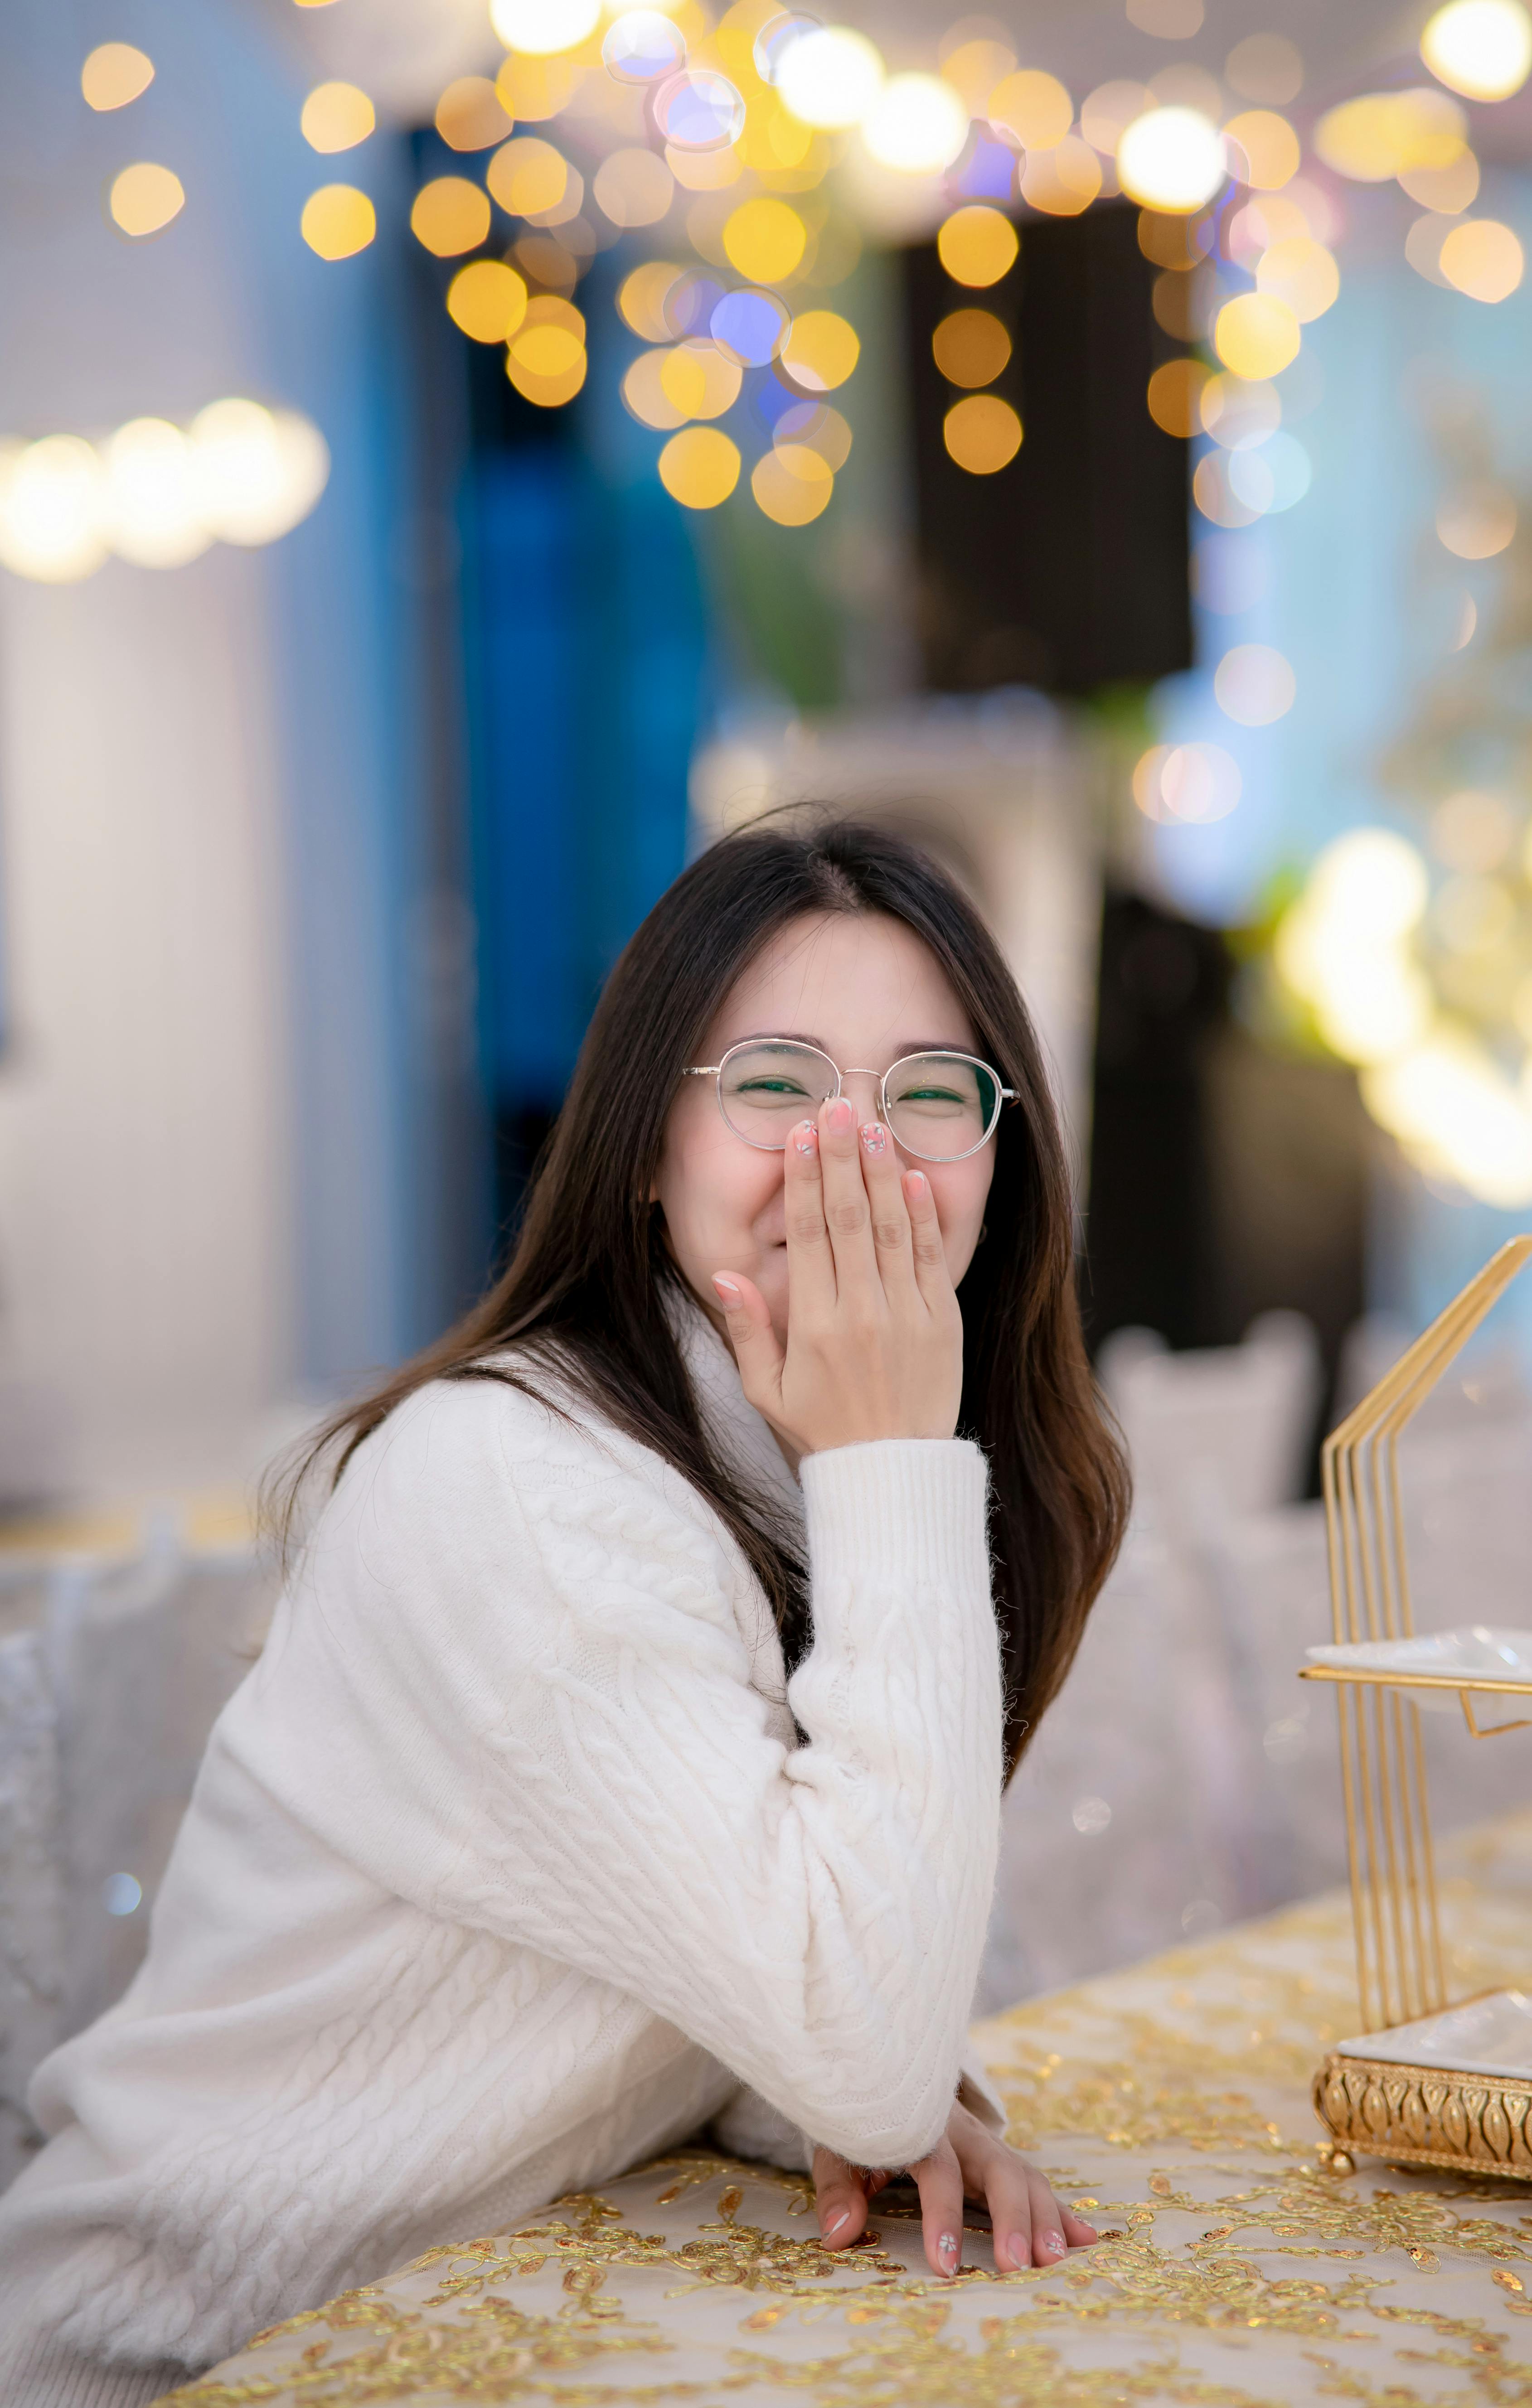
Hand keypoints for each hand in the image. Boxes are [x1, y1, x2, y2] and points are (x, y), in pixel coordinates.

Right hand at [711, 1096, 962, 1457]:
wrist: (892, 1475)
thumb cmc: (822, 1432)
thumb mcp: (766, 1391)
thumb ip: (747, 1331)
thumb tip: (725, 1273)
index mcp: (814, 1327)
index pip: (809, 1236)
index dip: (804, 1181)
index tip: (801, 1135)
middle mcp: (862, 1314)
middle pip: (849, 1219)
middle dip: (841, 1157)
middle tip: (835, 1106)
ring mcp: (907, 1316)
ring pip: (891, 1229)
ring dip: (880, 1172)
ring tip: (872, 1124)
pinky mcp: (942, 1323)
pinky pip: (929, 1259)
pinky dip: (921, 1216)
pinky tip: (912, 1176)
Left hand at [811, 2101, 1097, 2278]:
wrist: (890, 2074)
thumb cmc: (866, 2121)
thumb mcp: (842, 2145)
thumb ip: (839, 2188)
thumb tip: (839, 2236)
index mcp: (924, 2127)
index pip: (939, 2169)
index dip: (943, 2216)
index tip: (945, 2263)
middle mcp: (965, 2133)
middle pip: (999, 2169)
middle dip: (1012, 2218)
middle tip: (1015, 2265)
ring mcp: (990, 2144)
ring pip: (1026, 2175)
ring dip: (1045, 2217)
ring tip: (1055, 2260)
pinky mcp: (1003, 2158)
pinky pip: (1038, 2182)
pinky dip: (1064, 2212)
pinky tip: (1088, 2242)